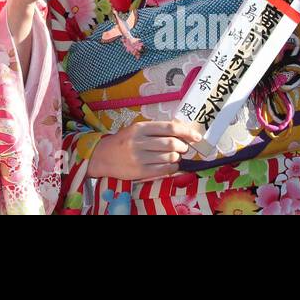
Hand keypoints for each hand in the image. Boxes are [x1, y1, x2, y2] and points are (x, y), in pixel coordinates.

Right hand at [87, 119, 203, 180]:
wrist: (102, 156)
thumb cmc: (123, 141)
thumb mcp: (136, 130)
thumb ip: (155, 130)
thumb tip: (181, 132)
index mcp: (140, 128)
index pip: (169, 127)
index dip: (186, 132)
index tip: (196, 136)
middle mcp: (140, 141)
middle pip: (172, 143)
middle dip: (183, 146)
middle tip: (183, 148)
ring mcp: (140, 157)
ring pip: (170, 157)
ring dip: (177, 157)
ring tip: (174, 156)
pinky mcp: (140, 171)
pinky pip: (165, 170)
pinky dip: (173, 167)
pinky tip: (170, 165)